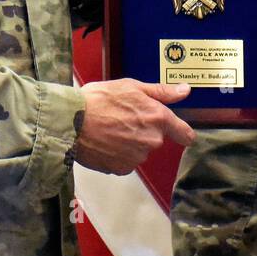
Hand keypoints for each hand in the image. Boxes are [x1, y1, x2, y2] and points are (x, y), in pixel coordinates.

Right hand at [75, 79, 195, 174]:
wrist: (71, 122)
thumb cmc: (98, 100)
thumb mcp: (131, 86)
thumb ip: (162, 92)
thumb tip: (184, 91)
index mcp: (158, 118)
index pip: (185, 133)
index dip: (183, 133)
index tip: (182, 134)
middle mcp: (152, 140)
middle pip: (156, 139)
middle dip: (144, 130)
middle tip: (123, 118)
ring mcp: (137, 157)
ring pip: (139, 150)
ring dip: (130, 142)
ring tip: (110, 128)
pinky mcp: (122, 169)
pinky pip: (125, 161)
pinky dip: (117, 154)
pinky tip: (105, 141)